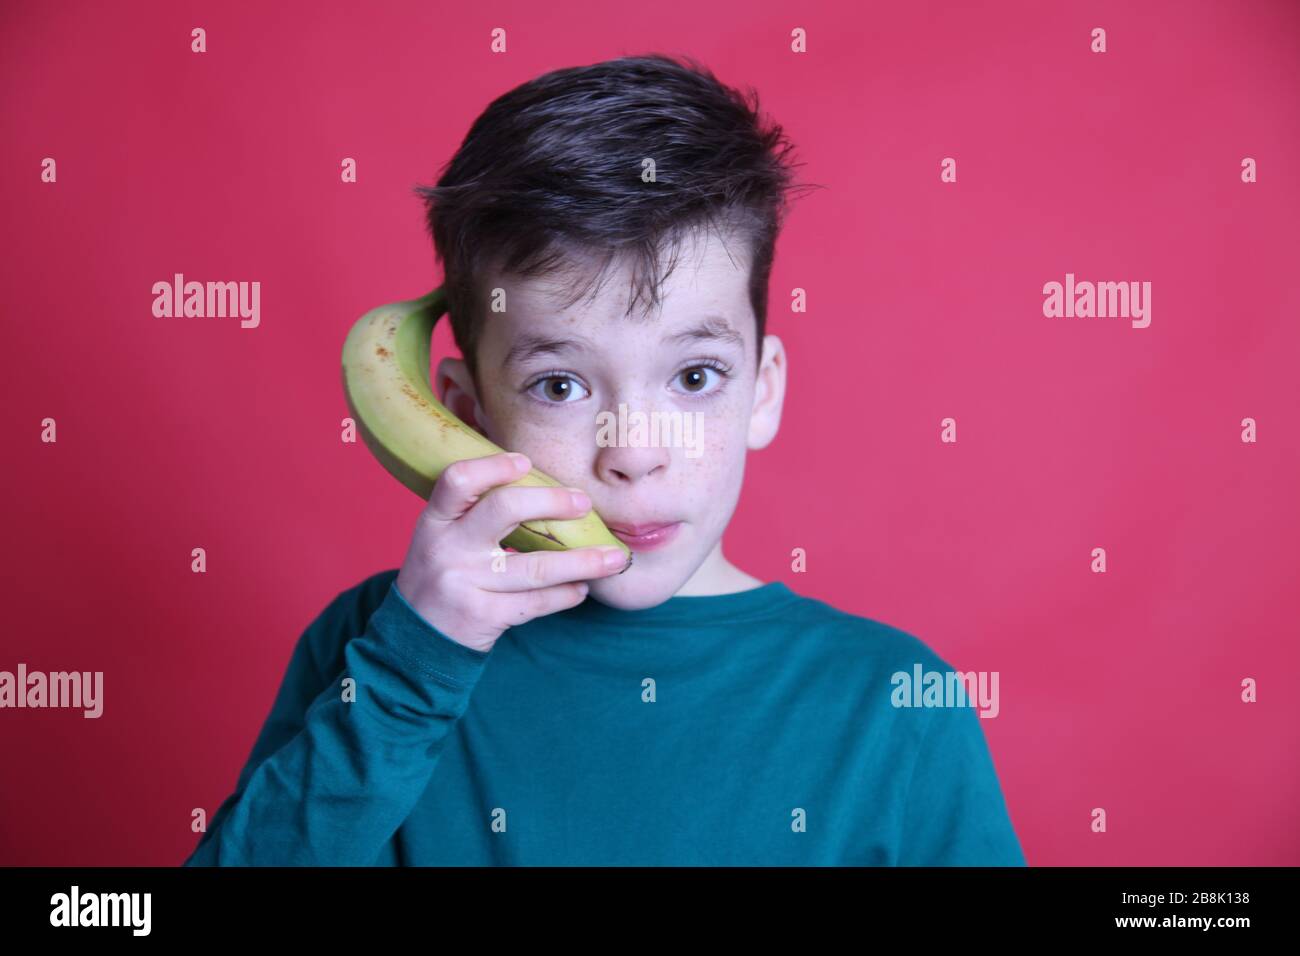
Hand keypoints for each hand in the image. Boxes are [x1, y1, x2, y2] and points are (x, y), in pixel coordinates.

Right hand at [394, 451, 629, 651]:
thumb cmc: (442, 575)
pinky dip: (566, 594)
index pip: (458, 480)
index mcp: (435, 521)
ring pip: (535, 567)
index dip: (494, 466)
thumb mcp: (442, 538)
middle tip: (583, 502)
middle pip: (504, 510)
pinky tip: (582, 588)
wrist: (414, 641)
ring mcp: (464, 584)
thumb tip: (541, 482)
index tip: (526, 461)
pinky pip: (536, 602)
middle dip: (552, 502)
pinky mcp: (483, 616)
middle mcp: (446, 548)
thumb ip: (476, 512)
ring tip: (615, 557)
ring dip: (583, 561)